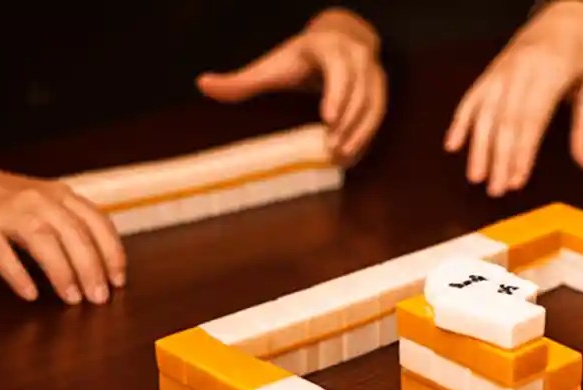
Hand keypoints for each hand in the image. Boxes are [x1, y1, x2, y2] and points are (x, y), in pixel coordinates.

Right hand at [0, 164, 124, 304]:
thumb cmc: (5, 204)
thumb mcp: (45, 205)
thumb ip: (72, 225)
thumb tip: (104, 266)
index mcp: (60, 195)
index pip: (97, 222)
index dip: (112, 252)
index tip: (119, 280)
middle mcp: (39, 200)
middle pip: (74, 234)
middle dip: (91, 269)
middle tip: (99, 298)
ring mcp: (9, 211)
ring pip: (43, 242)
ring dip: (62, 273)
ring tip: (73, 299)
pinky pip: (2, 253)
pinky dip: (18, 275)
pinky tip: (30, 294)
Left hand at [197, 8, 385, 164]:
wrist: (340, 39)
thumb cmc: (301, 57)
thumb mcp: (272, 65)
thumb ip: (241, 80)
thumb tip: (202, 85)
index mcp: (329, 48)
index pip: (338, 69)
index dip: (335, 93)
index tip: (327, 119)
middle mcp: (357, 58)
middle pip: (358, 91)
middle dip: (346, 122)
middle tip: (331, 149)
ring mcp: (373, 74)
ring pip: (371, 106)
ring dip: (358, 133)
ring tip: (341, 157)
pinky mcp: (380, 90)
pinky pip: (377, 115)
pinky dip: (366, 136)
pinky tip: (352, 156)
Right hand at [445, 1, 582, 196]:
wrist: (569, 12)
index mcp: (552, 70)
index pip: (531, 119)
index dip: (522, 153)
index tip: (517, 181)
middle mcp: (522, 68)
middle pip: (505, 120)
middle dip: (499, 158)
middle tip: (497, 189)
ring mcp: (503, 68)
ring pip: (484, 111)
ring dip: (478, 147)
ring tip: (476, 177)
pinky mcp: (492, 70)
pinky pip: (472, 96)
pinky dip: (460, 121)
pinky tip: (452, 145)